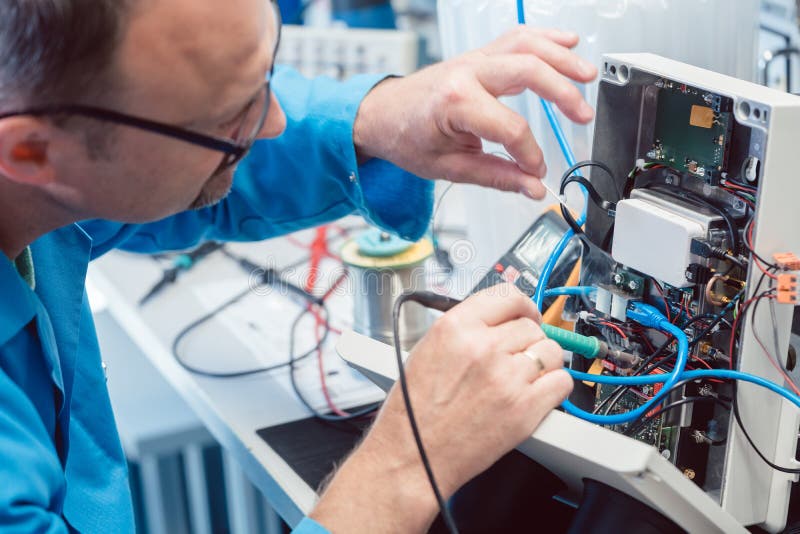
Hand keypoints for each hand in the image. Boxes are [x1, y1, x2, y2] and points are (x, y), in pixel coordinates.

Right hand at [311, 284, 572, 531]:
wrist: (413, 456)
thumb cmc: (414, 410)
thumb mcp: (428, 350)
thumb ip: (465, 328)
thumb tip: (498, 317)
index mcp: (455, 327)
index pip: (508, 296)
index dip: (522, 306)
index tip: (525, 315)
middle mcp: (483, 347)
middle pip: (531, 325)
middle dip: (528, 339)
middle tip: (517, 355)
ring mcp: (507, 378)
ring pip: (551, 351)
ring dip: (543, 362)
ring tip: (525, 376)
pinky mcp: (525, 408)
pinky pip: (561, 382)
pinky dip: (554, 386)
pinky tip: (537, 393)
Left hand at [353, 27, 596, 198]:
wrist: (382, 114)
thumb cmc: (407, 137)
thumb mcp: (449, 167)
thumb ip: (496, 176)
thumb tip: (531, 187)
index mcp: (455, 102)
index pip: (510, 127)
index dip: (529, 154)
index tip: (535, 172)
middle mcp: (466, 72)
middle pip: (527, 71)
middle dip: (562, 94)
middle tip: (583, 117)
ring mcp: (473, 60)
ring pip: (525, 46)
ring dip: (560, 59)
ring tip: (587, 75)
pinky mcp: (478, 56)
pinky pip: (515, 38)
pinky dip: (544, 39)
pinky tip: (566, 44)